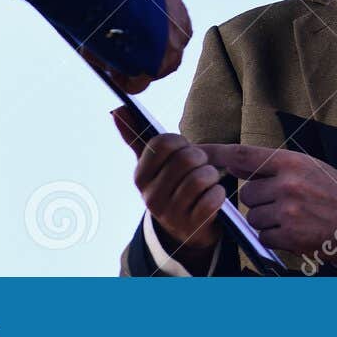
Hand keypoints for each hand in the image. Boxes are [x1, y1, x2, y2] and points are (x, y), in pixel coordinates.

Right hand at [100, 0, 190, 93]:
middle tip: (113, 38)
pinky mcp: (146, 75)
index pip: (165, 39)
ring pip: (141, 71)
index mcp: (182, 24)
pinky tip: (105, 59)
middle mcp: (177, 45)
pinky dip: (117, 76)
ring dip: (123, 63)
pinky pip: (131, 84)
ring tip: (106, 46)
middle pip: (154, 57)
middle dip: (133, 51)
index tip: (126, 26)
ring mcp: (163, 62)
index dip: (144, 35)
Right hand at [113, 108, 223, 272]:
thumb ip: (136, 136)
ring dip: (211, 175)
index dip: (180, 141)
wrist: (185, 228)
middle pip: (186, 159)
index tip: (183, 150)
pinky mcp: (191, 226)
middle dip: (200, 157)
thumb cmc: (172, 184)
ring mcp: (170, 215)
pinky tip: (213, 195)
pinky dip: (218, 193)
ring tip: (208, 179)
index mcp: (140, 177)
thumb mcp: (153, 164)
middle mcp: (151, 198)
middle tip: (200, 164)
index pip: (162, 143)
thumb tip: (117, 108)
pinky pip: (212, 199)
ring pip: (200, 178)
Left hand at [206, 143, 336, 260]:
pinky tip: (294, 230)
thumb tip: (234, 163)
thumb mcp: (305, 167)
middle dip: (259, 200)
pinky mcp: (289, 234)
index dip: (216, 152)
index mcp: (290, 162)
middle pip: (246, 193)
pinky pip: (262, 236)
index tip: (195, 151)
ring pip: (252, 216)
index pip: (243, 154)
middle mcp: (287, 183)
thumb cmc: (331, 192)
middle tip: (286, 202)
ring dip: (265, 220)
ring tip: (292, 216)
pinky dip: (273, 237)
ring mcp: (287, 209)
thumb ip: (270, 165)